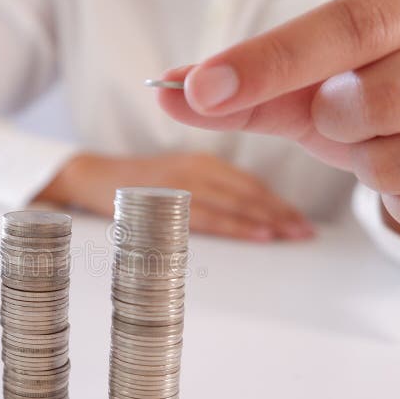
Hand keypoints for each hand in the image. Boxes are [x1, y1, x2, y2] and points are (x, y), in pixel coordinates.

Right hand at [35, 152, 313, 240]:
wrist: (92, 177)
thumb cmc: (137, 184)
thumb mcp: (179, 177)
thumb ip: (210, 192)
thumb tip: (247, 218)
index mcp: (204, 162)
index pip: (250, 184)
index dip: (278, 202)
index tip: (301, 220)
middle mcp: (198, 167)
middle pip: (249, 193)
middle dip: (281, 213)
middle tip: (307, 233)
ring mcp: (182, 181)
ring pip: (235, 202)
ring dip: (268, 220)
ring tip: (293, 236)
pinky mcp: (165, 197)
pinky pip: (209, 214)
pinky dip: (238, 225)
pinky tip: (260, 235)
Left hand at [157, 0, 399, 241]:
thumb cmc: (381, 91)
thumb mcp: (321, 81)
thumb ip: (253, 86)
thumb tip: (173, 91)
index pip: (351, 25)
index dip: (271, 61)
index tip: (202, 88)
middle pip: (372, 99)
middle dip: (338, 120)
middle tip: (352, 110)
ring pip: (394, 163)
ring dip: (371, 163)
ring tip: (393, 138)